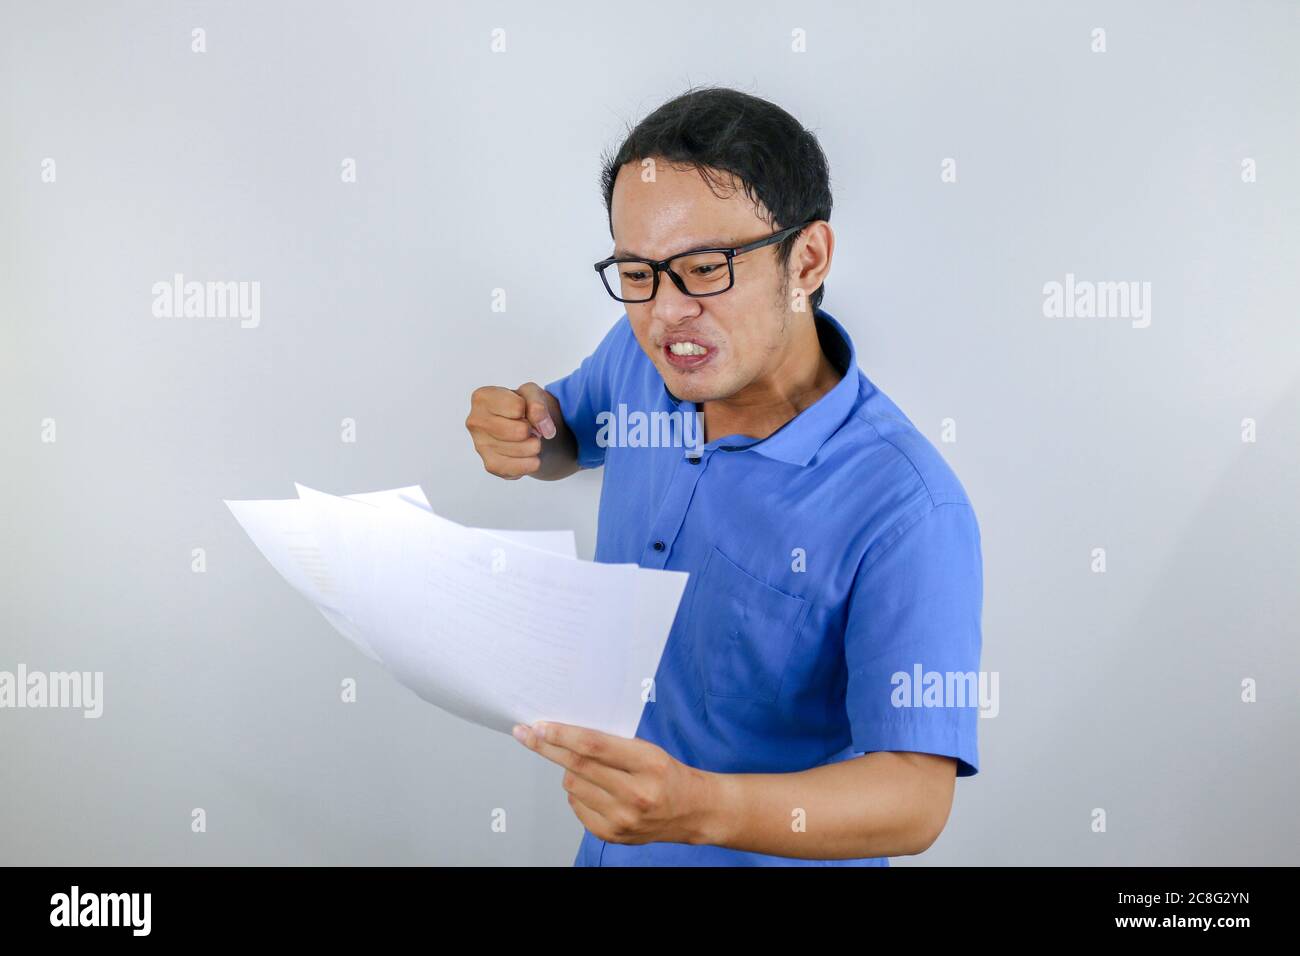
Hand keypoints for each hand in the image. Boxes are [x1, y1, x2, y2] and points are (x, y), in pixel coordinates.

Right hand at [465, 382, 556, 479]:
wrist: (519, 426)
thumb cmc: (521, 406)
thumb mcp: (532, 394)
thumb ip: (538, 404)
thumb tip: (545, 429)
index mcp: (482, 398)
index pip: (518, 407)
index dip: (529, 409)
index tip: (523, 411)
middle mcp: (475, 421)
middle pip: (520, 431)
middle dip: (532, 430)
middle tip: (528, 428)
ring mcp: (480, 445)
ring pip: (522, 449)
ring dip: (534, 445)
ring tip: (527, 439)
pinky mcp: (490, 464)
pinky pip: (519, 468)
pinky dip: (531, 462)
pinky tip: (530, 456)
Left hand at [512, 720, 719, 845]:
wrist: (692, 811)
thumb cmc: (667, 774)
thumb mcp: (648, 750)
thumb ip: (612, 745)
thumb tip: (565, 734)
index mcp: (649, 764)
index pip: (594, 745)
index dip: (562, 734)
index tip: (539, 726)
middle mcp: (636, 794)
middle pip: (577, 766)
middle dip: (546, 747)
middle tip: (525, 733)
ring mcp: (622, 819)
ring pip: (572, 786)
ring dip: (567, 771)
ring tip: (583, 766)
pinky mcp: (612, 835)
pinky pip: (576, 806)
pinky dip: (577, 792)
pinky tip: (593, 788)